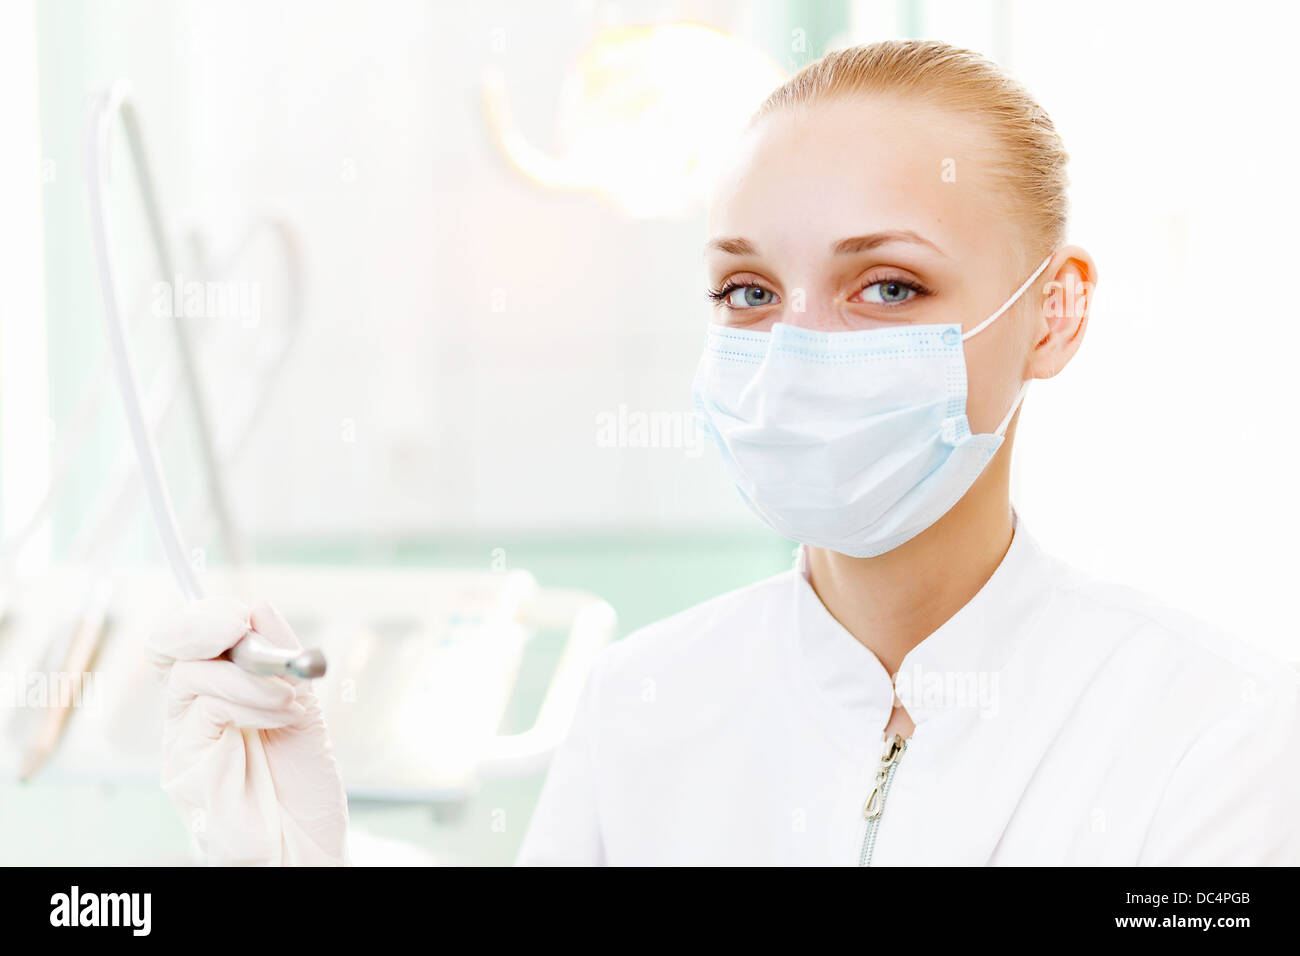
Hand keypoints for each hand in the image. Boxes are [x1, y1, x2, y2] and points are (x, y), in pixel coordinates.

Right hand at [148, 597, 348, 864]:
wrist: (307, 844)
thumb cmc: (302, 784)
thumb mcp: (300, 703)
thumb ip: (278, 658)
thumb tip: (255, 606)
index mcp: (216, 692)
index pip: (188, 637)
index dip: (206, 614)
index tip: (244, 612)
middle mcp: (189, 712)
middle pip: (168, 644)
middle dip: (203, 623)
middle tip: (240, 626)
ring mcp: (182, 738)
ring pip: (191, 672)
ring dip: (250, 674)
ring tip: (291, 701)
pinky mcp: (184, 764)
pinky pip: (205, 706)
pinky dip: (249, 699)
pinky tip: (284, 717)